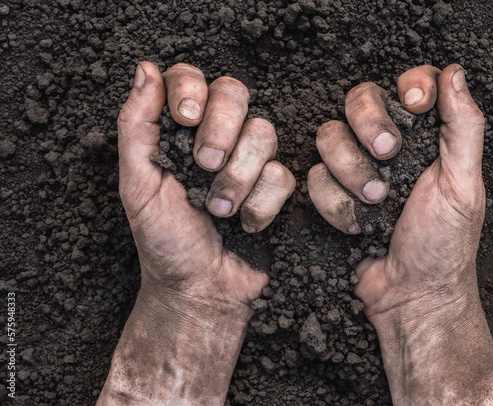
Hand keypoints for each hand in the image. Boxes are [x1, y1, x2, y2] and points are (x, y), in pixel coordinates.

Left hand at [98, 62, 293, 404]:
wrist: (202, 289)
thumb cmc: (165, 242)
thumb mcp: (136, 184)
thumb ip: (137, 127)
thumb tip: (145, 70)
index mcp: (177, 130)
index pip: (191, 78)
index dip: (192, 90)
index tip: (184, 120)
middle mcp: (217, 136)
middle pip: (235, 92)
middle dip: (222, 128)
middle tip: (204, 165)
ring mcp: (250, 160)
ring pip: (264, 133)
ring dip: (238, 178)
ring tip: (218, 210)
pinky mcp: (278, 187)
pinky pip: (282, 175)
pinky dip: (260, 205)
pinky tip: (245, 224)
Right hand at [308, 65, 492, 404]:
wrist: (411, 297)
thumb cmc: (445, 245)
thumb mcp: (464, 184)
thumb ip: (464, 126)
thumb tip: (455, 72)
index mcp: (430, 138)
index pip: (412, 83)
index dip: (409, 84)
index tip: (415, 103)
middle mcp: (393, 147)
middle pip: (359, 98)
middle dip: (367, 122)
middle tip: (388, 152)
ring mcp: (359, 169)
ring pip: (329, 136)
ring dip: (351, 170)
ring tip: (377, 202)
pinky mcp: (334, 196)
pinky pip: (315, 178)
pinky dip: (337, 204)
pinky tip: (359, 226)